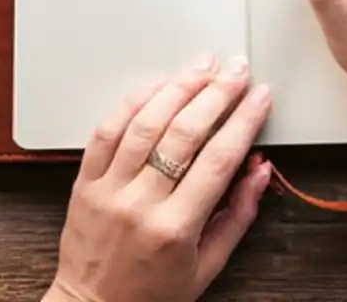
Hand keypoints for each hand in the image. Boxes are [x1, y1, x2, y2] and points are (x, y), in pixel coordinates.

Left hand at [45, 56, 272, 301]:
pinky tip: (155, 84)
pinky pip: (106, 130)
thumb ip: (238, 216)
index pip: (218, 160)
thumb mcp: (207, 267)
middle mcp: (139, 205)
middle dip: (216, 94)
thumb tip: (260, 170)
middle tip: (236, 70)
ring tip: (202, 66)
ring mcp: (108, 190)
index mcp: (175, 229)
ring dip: (177, 88)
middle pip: (184, 133)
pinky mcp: (85, 182)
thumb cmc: (152, 293)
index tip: (261, 97)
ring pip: (145, 124)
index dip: (244, 121)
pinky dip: (132, 102)